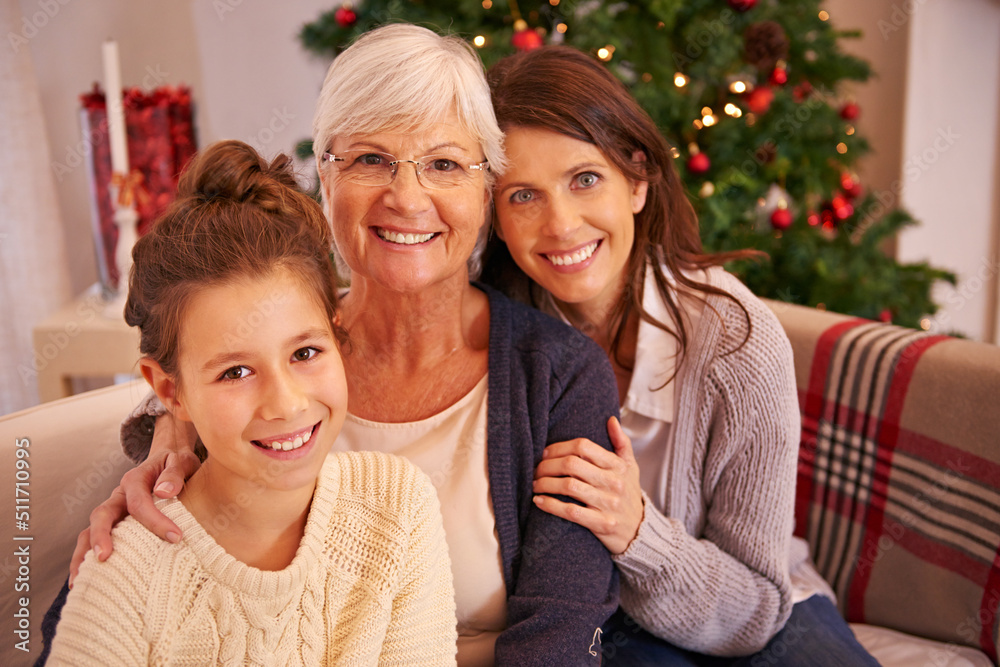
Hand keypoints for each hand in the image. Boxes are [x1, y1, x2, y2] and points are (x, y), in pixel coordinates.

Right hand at [69, 412, 199, 586]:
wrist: (169, 457)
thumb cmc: (176, 463)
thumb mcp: (180, 461)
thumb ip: (174, 474)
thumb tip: (164, 491)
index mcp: (134, 480)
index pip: (139, 503)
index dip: (155, 521)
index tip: (175, 537)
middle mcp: (118, 495)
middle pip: (101, 515)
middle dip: (101, 537)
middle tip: (103, 558)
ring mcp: (114, 509)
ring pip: (90, 529)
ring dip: (83, 553)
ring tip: (79, 580)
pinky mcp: (115, 522)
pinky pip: (96, 538)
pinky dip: (87, 556)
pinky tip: (83, 579)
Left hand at [532, 416, 643, 554]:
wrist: (641, 532)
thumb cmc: (629, 495)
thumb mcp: (631, 467)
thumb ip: (621, 443)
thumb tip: (611, 419)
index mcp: (618, 466)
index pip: (583, 447)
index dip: (559, 447)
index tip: (544, 453)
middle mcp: (614, 482)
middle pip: (571, 465)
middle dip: (547, 466)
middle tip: (535, 470)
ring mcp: (608, 504)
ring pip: (568, 486)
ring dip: (545, 484)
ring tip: (534, 484)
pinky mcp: (602, 524)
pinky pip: (571, 511)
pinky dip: (551, 505)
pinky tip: (538, 501)